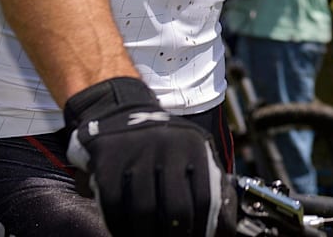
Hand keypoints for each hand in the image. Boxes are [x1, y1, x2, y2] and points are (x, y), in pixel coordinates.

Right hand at [64, 77, 222, 236]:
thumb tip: (224, 229)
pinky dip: (119, 227)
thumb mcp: (193, 152)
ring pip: (144, 211)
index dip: (204, 229)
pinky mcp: (109, 159)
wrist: (119, 109)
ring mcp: (137, 152)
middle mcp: (168, 146)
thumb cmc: (163, 143)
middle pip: (176, 208)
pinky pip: (114, 204)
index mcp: (195, 147)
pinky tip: (124, 233)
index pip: (206, 199)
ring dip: (146, 236)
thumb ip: (210, 184)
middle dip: (176, 236)